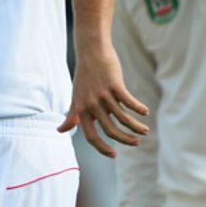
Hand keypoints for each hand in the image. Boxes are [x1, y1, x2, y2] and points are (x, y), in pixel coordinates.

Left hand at [59, 42, 148, 157]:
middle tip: (137, 143)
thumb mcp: (75, 97)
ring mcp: (103, 95)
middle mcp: (92, 105)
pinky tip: (145, 112)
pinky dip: (139, 109)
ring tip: (145, 130)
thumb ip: (71, 115)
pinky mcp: (115, 85)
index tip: (114, 154)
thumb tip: (60, 130)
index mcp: (82, 110)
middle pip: (110, 131)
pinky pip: (129, 102)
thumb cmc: (84, 76)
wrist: (91, 52)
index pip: (90, 136)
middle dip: (125, 140)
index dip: (102, 148)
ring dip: (136, 127)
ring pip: (123, 118)